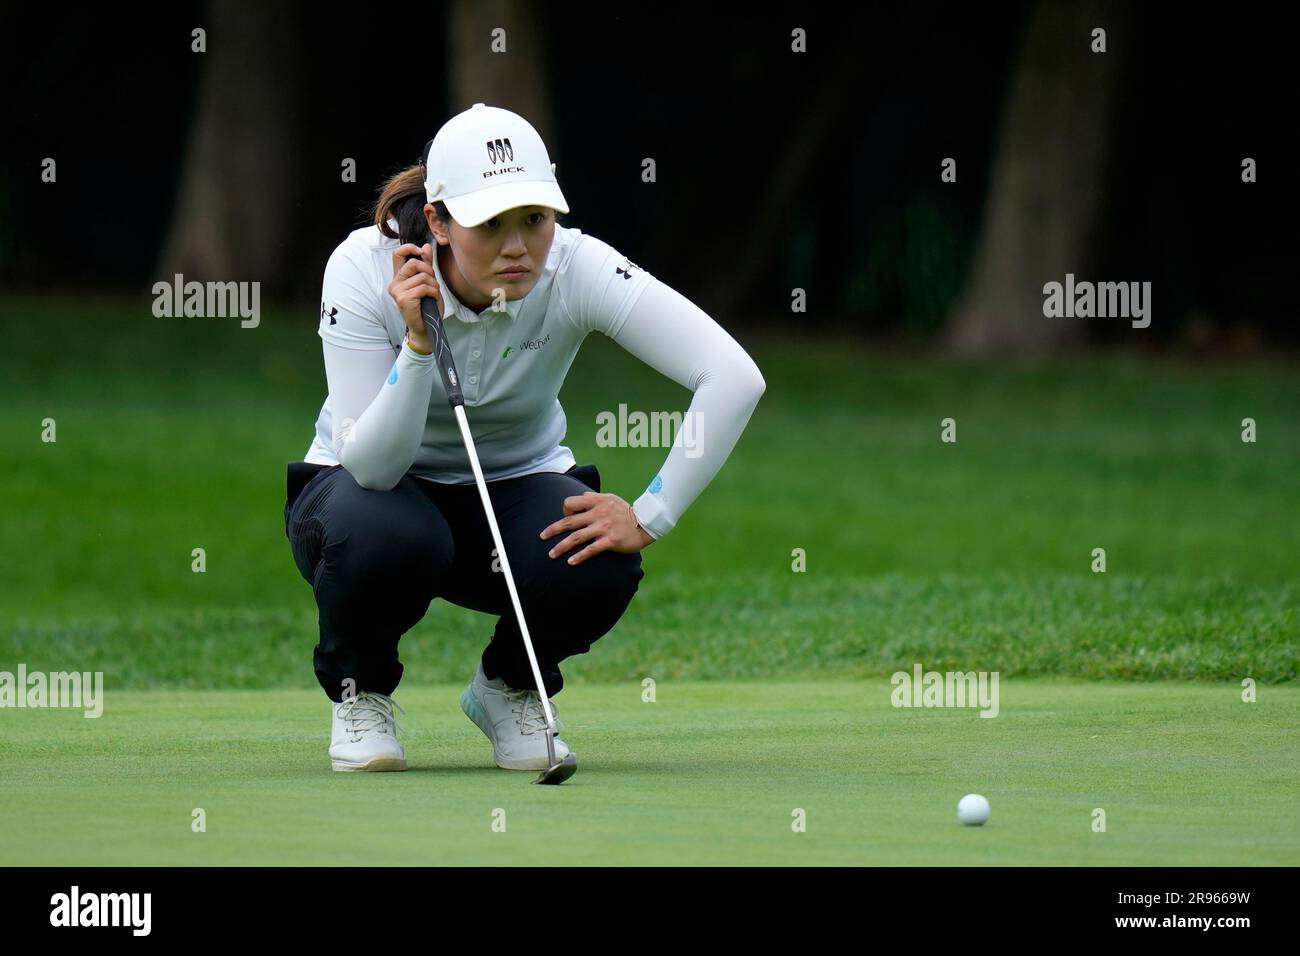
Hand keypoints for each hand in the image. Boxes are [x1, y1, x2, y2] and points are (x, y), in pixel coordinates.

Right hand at [389, 243, 441, 349]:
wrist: (427, 327)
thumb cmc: (427, 306)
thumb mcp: (428, 282)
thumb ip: (426, 265)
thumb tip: (425, 246)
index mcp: (399, 277)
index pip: (397, 254)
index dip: (410, 248)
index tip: (421, 252)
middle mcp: (395, 283)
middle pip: (413, 263)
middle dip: (428, 270)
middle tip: (432, 282)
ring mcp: (397, 291)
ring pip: (421, 276)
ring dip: (433, 285)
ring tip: (432, 294)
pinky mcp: (403, 299)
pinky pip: (423, 287)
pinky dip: (433, 292)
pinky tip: (432, 299)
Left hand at [539, 492, 654, 564]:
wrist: (646, 523)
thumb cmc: (626, 511)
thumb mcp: (611, 498)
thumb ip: (594, 498)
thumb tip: (582, 496)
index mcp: (596, 502)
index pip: (570, 503)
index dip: (564, 511)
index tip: (565, 519)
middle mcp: (598, 514)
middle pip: (569, 522)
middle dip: (553, 530)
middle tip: (542, 537)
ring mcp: (604, 527)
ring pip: (577, 537)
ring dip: (562, 546)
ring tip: (552, 554)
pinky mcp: (610, 541)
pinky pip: (591, 549)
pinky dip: (580, 556)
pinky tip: (571, 562)